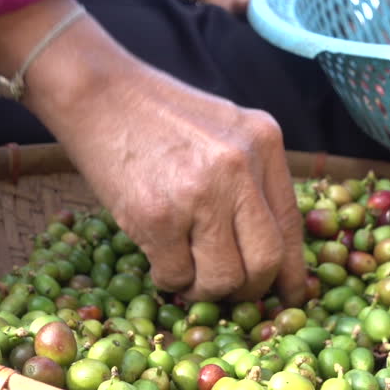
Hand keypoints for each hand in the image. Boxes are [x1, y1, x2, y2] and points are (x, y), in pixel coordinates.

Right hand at [0, 0, 305, 305]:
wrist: (97, 93)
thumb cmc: (158, 115)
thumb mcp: (224, 131)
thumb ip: (251, 179)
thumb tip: (271, 251)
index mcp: (264, 142)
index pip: (292, 224)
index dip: (292, 271)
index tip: (289, 296)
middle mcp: (240, 168)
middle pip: (266, 261)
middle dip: (249, 290)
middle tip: (228, 290)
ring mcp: (199, 193)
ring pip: (224, 278)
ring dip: (204, 289)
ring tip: (186, 271)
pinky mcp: (157, 216)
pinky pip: (177, 276)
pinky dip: (170, 280)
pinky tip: (159, 261)